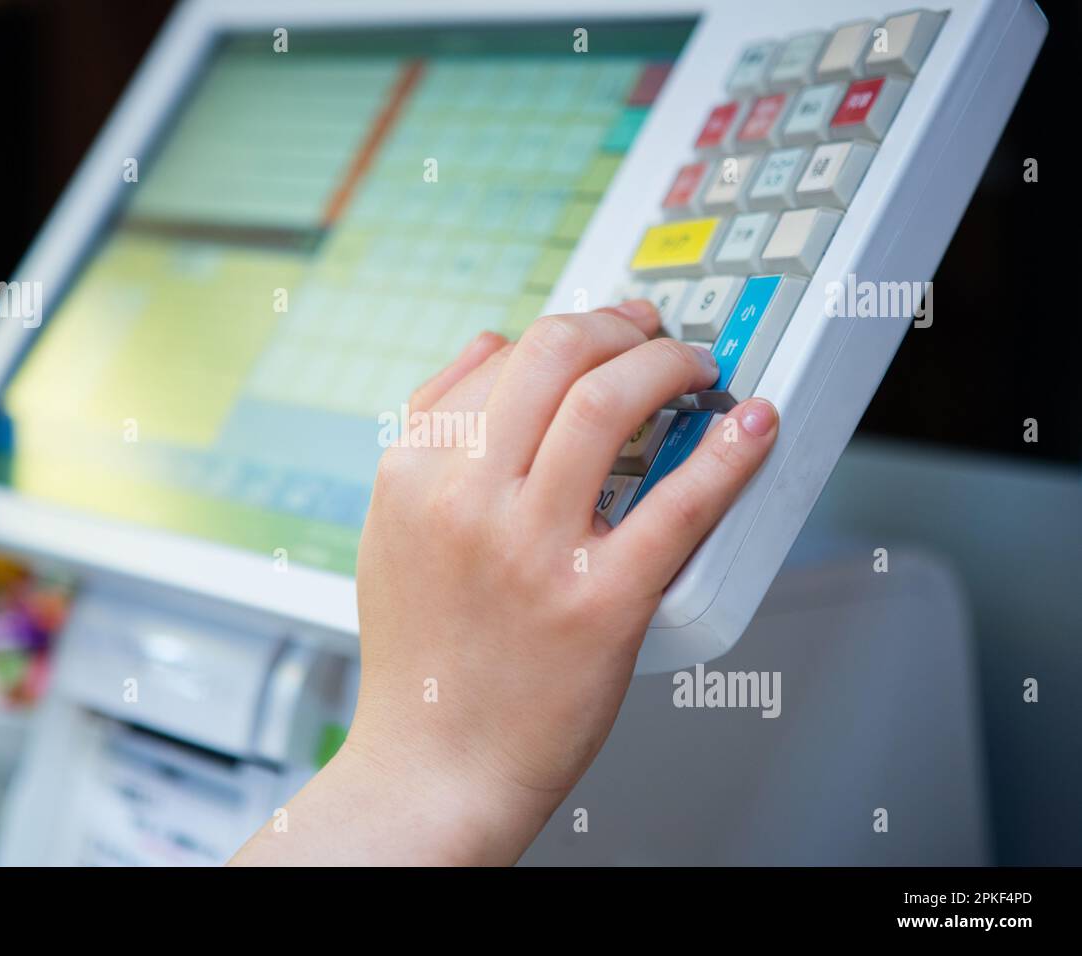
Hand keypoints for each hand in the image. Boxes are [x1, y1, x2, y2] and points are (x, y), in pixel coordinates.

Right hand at [232, 302, 777, 864]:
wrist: (438, 761)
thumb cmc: (423, 653)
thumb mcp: (391, 526)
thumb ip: (430, 430)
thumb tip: (490, 345)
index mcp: (414, 475)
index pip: (500, 357)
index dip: (570, 328)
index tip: (605, 332)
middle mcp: (466, 500)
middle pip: (552, 355)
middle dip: (617, 324)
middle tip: (651, 332)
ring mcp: (533, 550)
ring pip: (608, 404)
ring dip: (667, 364)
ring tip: (694, 370)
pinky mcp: (600, 602)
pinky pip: (677, 505)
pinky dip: (728, 454)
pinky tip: (752, 426)